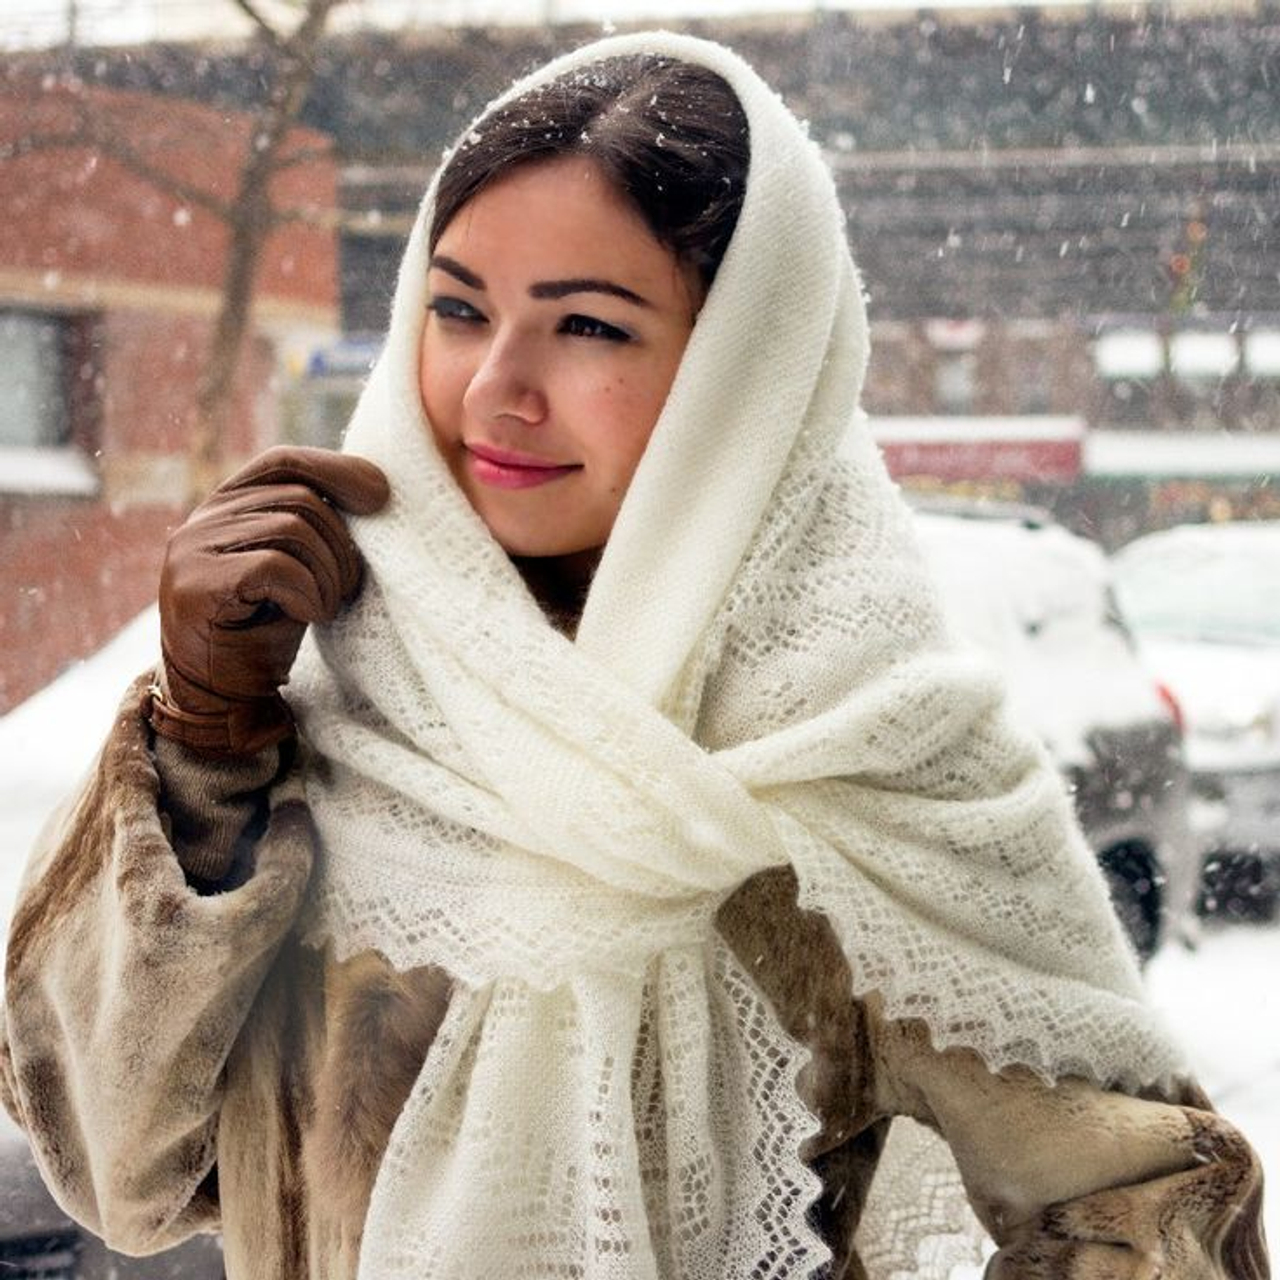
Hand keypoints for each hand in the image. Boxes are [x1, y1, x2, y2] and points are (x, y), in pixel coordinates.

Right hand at [150, 446, 389, 756]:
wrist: (219, 698)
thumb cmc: (263, 631)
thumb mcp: (295, 567)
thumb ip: (311, 525)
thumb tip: (373, 482)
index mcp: (225, 506)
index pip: (283, 462)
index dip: (336, 470)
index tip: (381, 496)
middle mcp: (202, 519)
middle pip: (300, 499)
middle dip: (341, 546)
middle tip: (345, 589)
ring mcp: (192, 549)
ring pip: (293, 530)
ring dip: (327, 575)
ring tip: (322, 606)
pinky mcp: (195, 584)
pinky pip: (276, 567)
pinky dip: (307, 594)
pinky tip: (306, 616)